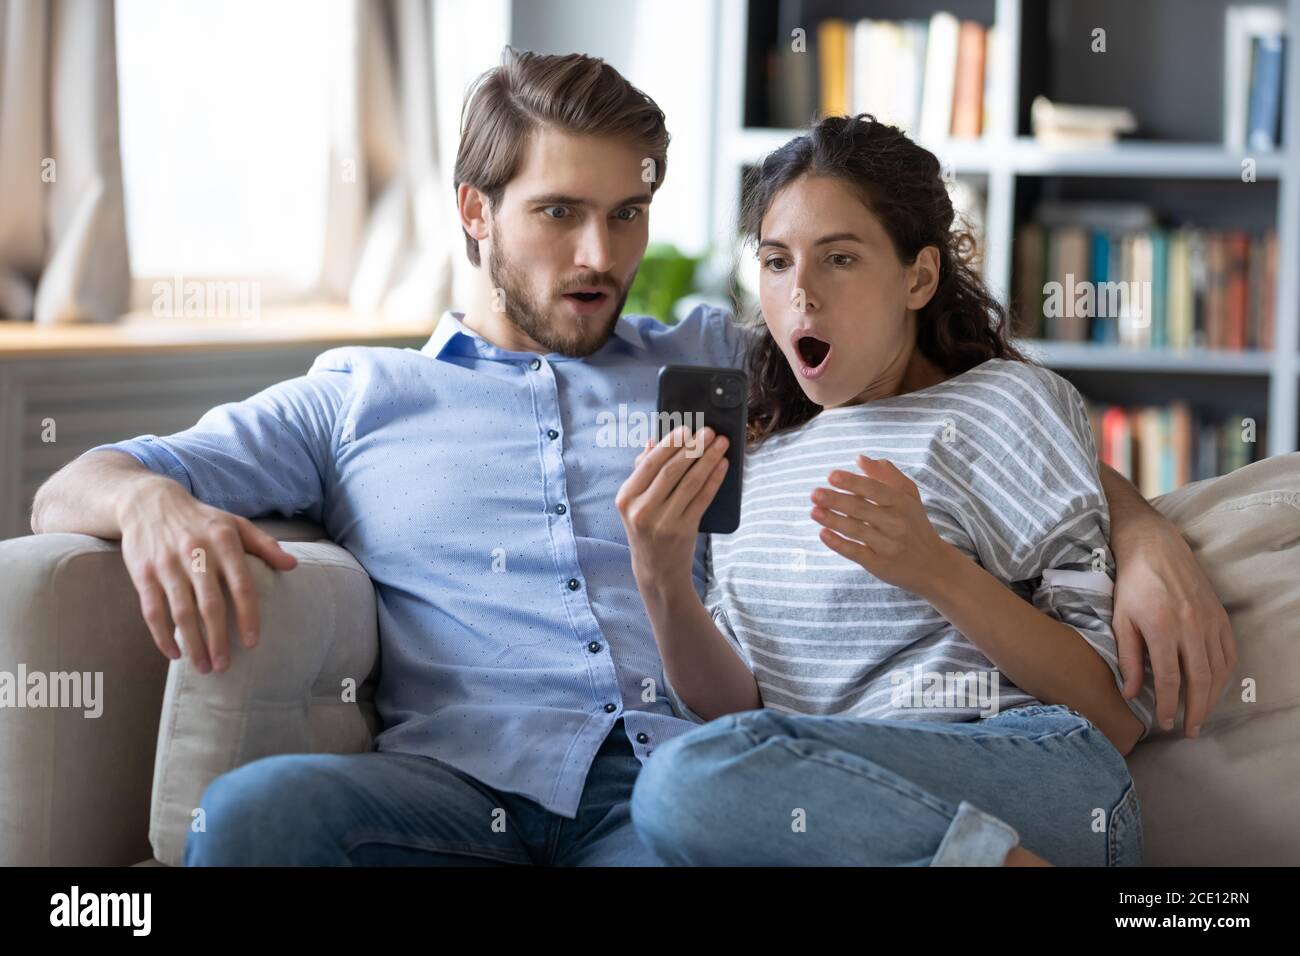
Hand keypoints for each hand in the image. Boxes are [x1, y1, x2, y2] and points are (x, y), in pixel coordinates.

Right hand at [116, 478, 297, 672]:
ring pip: (181, 613)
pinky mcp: (143, 573)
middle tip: (225, 665)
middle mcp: (196, 553)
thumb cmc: (201, 519)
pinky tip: (174, 654)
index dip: (248, 616)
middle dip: (218, 639)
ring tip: (204, 667)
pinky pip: (152, 611)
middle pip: (210, 605)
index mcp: (224, 541)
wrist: (149, 501)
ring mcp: (167, 564)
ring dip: (193, 643)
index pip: (241, 585)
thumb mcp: (235, 523)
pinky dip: (162, 636)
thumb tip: (293, 566)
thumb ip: (265, 545)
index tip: (252, 643)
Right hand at [615, 423, 728, 594]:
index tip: (687, 428)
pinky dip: (714, 480)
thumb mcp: (635, 502)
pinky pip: (703, 499)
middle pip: (672, 470)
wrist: (656, 569)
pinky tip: (723, 465)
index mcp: (626, 498)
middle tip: (709, 431)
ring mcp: (663, 522)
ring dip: (708, 459)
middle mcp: (641, 510)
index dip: (670, 443)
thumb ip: (642, 471)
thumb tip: (653, 440)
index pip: (650, 463)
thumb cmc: (646, 528)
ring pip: (690, 482)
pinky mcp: (683, 531)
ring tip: (721, 444)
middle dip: (693, 447)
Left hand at [810, 455, 953, 596]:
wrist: (933, 565)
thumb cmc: (914, 524)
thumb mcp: (908, 496)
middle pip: (862, 509)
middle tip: (814, 493)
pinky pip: (857, 553)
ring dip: (833, 520)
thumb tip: (860, 458)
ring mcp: (888, 545)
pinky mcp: (880, 564)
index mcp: (901, 503)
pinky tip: (823, 534)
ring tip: (813, 511)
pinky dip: (839, 544)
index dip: (853, 482)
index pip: (874, 489)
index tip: (831, 476)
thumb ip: (886, 475)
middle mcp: (896, 523)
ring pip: (857, 530)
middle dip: (836, 500)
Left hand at [1111, 516, 1237, 737]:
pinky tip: (1215, 687)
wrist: (1155, 548)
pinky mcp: (1220, 616)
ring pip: (1218, 669)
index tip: (1165, 723)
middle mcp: (1190, 627)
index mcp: (1162, 628)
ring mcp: (1209, 621)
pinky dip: (1224, 675)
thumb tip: (1130, 693)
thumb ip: (1128, 658)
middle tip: (1190, 730)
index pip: (1170, 679)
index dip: (1168, 705)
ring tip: (1201, 715)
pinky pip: (1228, 653)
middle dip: (1195, 710)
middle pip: (1199, 680)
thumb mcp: (1120, 619)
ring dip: (1212, 697)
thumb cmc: (1132, 585)